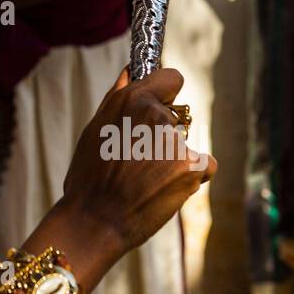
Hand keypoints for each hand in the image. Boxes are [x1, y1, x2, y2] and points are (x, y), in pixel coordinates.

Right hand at [60, 68, 215, 256]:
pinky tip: (164, 190)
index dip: (165, 93)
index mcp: (131, 100)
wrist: (95, 221)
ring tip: (144, 181)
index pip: (171, 78)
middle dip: (162, 136)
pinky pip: (203, 166)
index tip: (160, 106)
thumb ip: (117, 98)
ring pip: (184, 145)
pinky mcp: (191, 167)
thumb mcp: (94, 129)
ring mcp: (175, 141)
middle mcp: (156, 115)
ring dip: (172, 160)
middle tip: (137, 161)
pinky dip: (190, 178)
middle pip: (175, 119)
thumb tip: (129, 71)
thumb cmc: (89, 178)